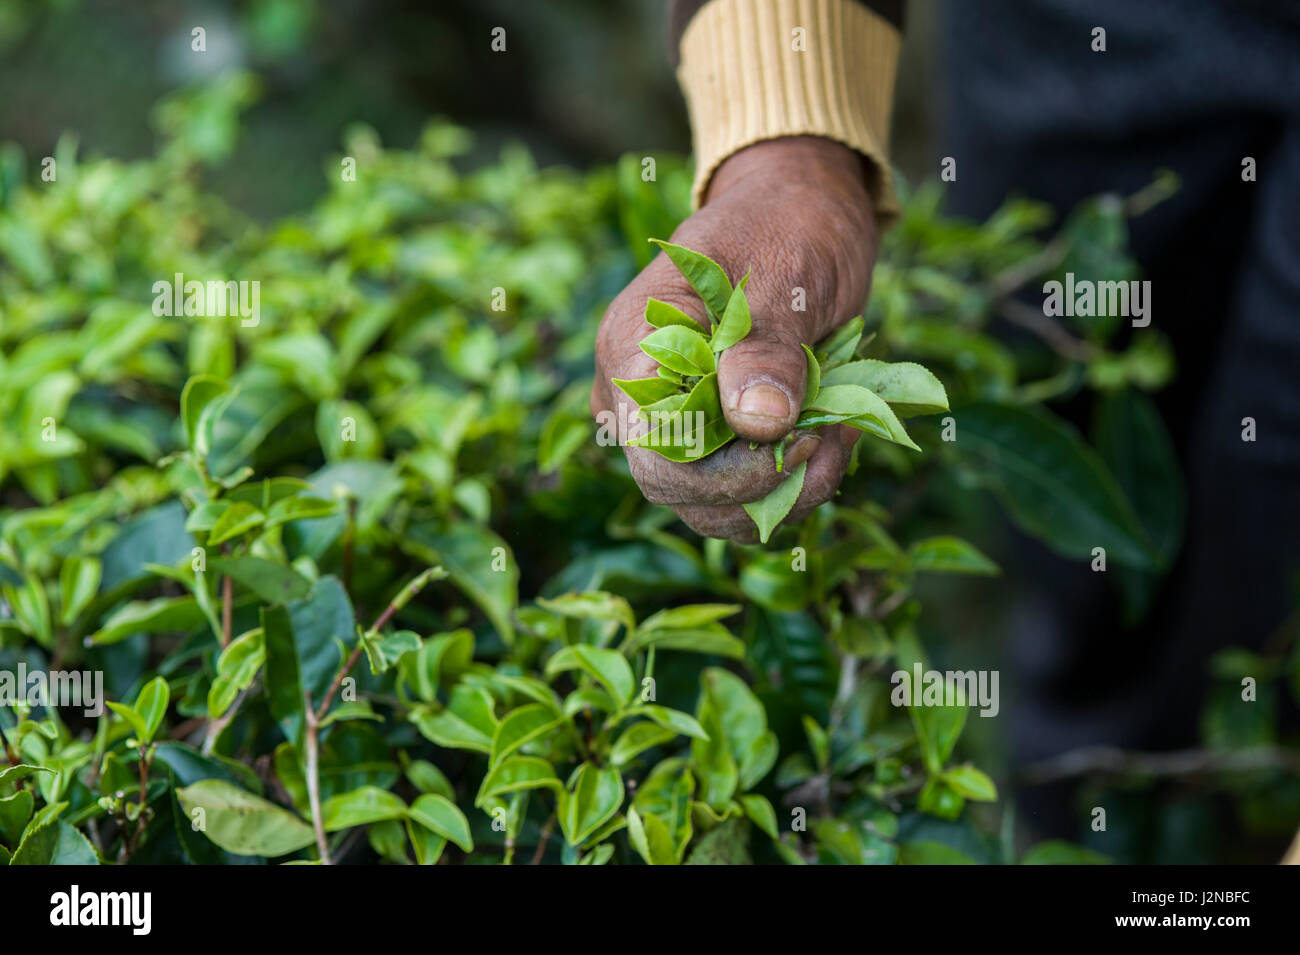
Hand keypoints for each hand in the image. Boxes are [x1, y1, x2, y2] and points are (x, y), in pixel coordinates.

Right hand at [591, 136, 879, 540]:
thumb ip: (765, 345)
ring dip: (784, 493)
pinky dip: (790, 485)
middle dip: (761, 486)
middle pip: (676, 489)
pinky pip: (739, 496)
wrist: (799, 210)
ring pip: (710, 507)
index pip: (654, 447)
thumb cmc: (785, 222)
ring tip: (837, 435)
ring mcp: (671, 419)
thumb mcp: (786, 270)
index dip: (725, 469)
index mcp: (633, 346)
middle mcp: (636, 394)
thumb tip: (757, 423)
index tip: (800, 436)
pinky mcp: (710, 437)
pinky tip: (830, 438)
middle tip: (830, 439)